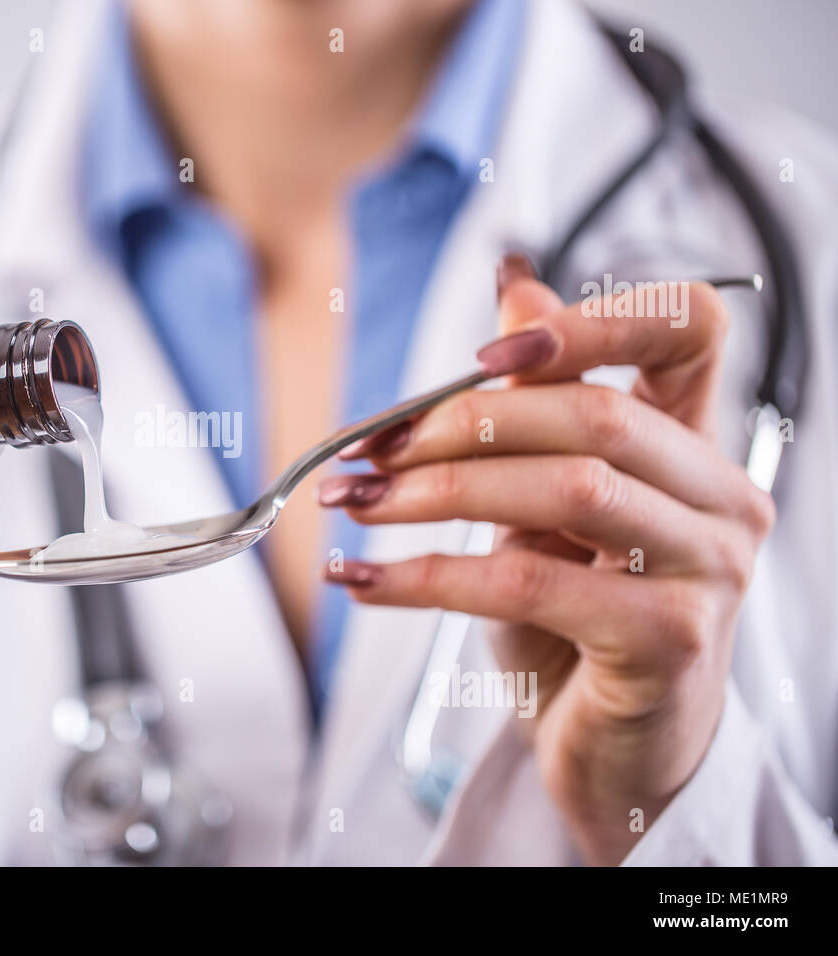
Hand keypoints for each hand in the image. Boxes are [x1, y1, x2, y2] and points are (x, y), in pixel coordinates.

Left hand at [320, 257, 774, 864]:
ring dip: (434, 492)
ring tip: (355, 504)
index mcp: (694, 444)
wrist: (608, 746)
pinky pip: (528, 583)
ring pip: (563, 489)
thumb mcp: (547, 504)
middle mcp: (720, 497)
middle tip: (367, 450)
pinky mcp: (667, 640)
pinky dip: (428, 577)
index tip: (483, 350)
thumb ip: (537, 404)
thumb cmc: (574, 621)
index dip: (593, 318)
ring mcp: (706, 569)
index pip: (689, 329)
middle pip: (594, 414)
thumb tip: (512, 277)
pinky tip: (362, 579)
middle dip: (458, 424)